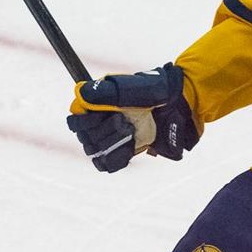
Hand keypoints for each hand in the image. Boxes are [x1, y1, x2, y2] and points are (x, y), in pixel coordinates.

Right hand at [65, 64, 199, 172]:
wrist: (175, 106)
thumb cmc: (153, 91)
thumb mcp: (129, 87)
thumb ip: (102, 92)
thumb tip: (80, 94)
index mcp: (94, 104)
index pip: (75, 122)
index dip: (88, 122)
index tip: (110, 115)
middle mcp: (98, 122)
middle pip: (86, 139)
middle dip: (106, 131)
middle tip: (126, 122)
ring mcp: (108, 138)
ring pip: (96, 152)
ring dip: (115, 143)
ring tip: (131, 132)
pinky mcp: (119, 151)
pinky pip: (106, 163)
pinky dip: (118, 157)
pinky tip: (131, 146)